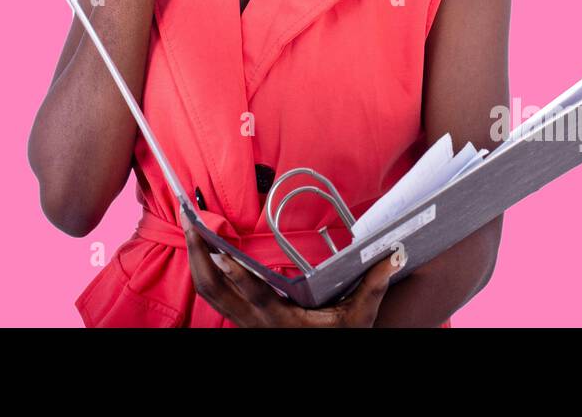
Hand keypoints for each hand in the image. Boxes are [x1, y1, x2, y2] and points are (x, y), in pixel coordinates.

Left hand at [181, 210, 401, 326]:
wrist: (325, 362)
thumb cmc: (341, 340)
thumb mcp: (359, 319)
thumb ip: (373, 287)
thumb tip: (393, 256)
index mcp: (283, 322)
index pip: (258, 297)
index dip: (238, 276)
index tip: (223, 253)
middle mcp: (257, 324)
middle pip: (214, 292)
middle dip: (199, 255)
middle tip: (188, 221)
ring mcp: (245, 322)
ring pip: (209, 293)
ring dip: (197, 259)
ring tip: (191, 225)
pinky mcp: (241, 319)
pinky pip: (216, 295)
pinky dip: (207, 269)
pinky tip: (204, 247)